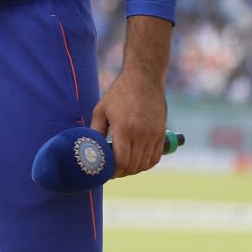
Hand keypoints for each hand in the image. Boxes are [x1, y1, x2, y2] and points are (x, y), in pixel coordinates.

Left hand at [90, 15, 172, 177]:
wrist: (143, 79)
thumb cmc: (119, 93)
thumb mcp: (101, 110)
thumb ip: (96, 131)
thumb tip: (90, 149)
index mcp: (124, 129)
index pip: (121, 162)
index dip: (112, 172)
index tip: (105, 172)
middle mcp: (141, 134)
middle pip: (133, 166)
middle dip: (121, 172)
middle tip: (111, 171)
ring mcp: (154, 135)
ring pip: (145, 164)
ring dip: (133, 169)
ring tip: (122, 167)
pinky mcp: (161, 134)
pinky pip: (156, 157)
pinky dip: (146, 164)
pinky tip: (137, 162)